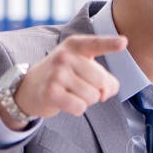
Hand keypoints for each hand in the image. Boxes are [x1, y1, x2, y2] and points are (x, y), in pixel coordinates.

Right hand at [0, 35, 126, 128]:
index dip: (110, 44)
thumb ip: (102, 77)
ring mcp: (56, 73)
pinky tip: (65, 102)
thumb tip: (107, 92)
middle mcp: (65, 56)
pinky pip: (80, 107)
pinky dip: (77, 109)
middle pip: (102, 82)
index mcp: (75, 45)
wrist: (29, 88)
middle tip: (80, 87)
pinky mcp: (51, 92)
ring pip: (92, 97)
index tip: (124, 43)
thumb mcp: (82, 68)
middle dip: (98, 91)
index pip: (95, 44)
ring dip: (86, 101)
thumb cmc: (64, 77)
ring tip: (70, 93)